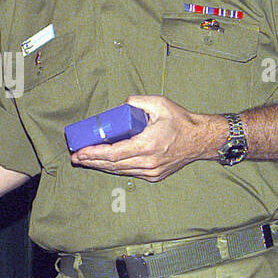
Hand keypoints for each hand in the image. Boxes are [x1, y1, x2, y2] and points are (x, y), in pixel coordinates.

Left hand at [69, 95, 224, 181]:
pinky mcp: (154, 175)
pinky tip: (104, 163)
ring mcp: (151, 171)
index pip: (113, 153)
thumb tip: (121, 105)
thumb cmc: (181, 121)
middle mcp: (148, 161)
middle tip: (76, 157)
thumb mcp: (159, 103)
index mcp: (147, 144)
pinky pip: (129, 173)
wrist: (201, 140)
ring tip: (85, 161)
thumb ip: (136, 102)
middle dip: (91, 162)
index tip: (80, 152)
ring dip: (101, 166)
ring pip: (120, 171)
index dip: (93, 154)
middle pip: (112, 165)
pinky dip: (115, 168)